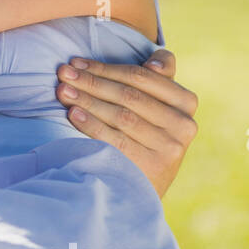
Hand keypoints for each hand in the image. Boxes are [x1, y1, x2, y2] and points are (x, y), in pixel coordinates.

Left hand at [54, 48, 198, 198]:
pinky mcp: (153, 167)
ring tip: (63, 91)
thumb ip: (158, 78)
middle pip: (128, 96)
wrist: (143, 187)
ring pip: (121, 116)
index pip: (141, 77)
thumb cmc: (145, 136)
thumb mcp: (156, 106)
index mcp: (186, 102)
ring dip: (88, 100)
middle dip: (91, 82)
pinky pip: (116, 140)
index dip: (105, 68)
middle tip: (63, 74)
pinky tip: (73, 114)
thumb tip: (150, 62)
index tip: (76, 62)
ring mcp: (170, 148)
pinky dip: (92, 125)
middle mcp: (183, 125)